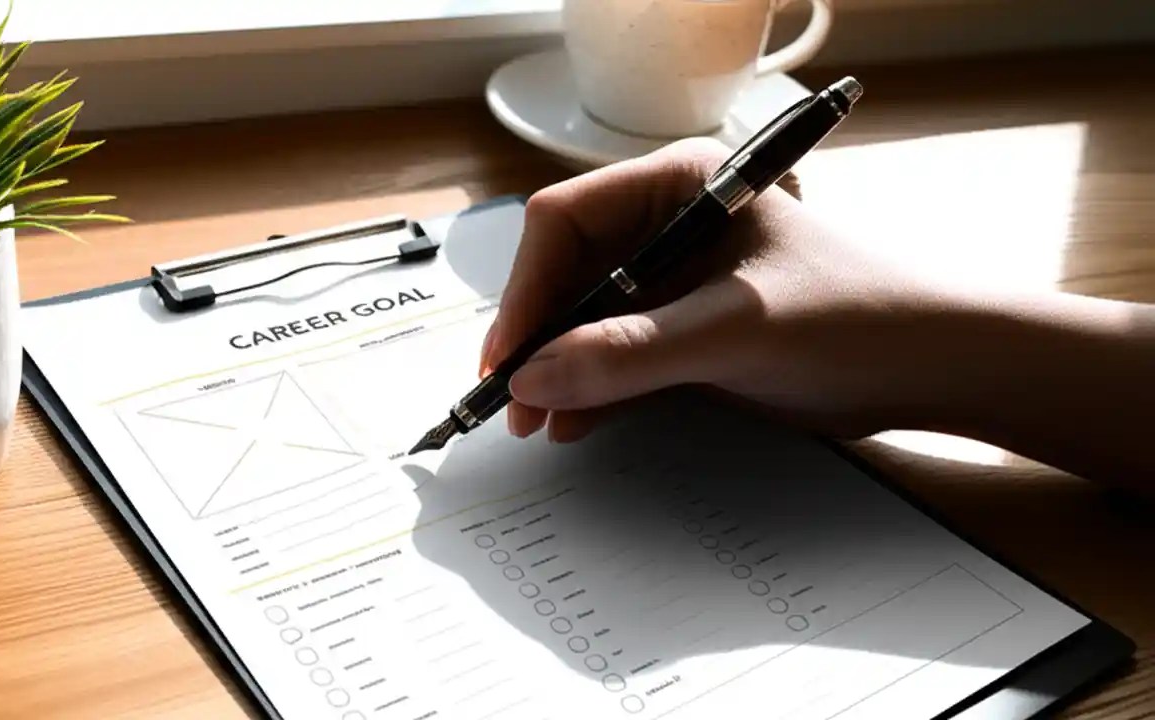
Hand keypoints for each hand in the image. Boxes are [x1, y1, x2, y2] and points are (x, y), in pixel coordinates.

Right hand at [479, 137, 956, 442]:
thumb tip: (535, 378)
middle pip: (567, 272)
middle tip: (515, 400)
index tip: (511, 357)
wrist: (931, 366)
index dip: (526, 289)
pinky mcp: (686, 329)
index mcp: (679, 185)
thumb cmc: (856, 316)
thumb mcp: (736, 330)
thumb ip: (631, 351)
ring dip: (557, 369)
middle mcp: (667, 225)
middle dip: (537, 336)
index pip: (565, 222)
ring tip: (536, 421)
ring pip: (585, 318)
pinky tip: (573, 421)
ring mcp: (676, 281)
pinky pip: (616, 353)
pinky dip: (590, 387)